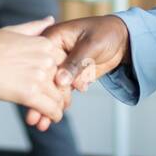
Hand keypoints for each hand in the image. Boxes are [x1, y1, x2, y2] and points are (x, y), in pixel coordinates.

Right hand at [0, 17, 69, 128]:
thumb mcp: (14, 31)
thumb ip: (35, 27)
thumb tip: (50, 19)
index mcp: (45, 44)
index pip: (66, 63)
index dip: (64, 75)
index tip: (60, 84)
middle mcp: (46, 59)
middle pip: (65, 81)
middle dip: (64, 93)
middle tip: (62, 102)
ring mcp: (39, 77)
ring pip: (60, 97)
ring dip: (60, 107)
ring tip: (56, 112)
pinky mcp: (30, 94)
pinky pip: (51, 109)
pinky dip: (54, 116)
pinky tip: (51, 119)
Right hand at [22, 14, 130, 129]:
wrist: (122, 39)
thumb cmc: (105, 33)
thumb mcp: (90, 45)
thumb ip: (75, 63)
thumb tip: (60, 81)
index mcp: (54, 38)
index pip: (41, 60)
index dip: (37, 80)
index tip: (33, 98)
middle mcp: (54, 53)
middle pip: (43, 77)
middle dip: (39, 98)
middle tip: (33, 117)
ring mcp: (62, 65)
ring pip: (52, 87)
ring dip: (47, 105)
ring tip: (41, 123)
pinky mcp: (71, 75)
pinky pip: (63, 91)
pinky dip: (60, 103)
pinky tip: (54, 116)